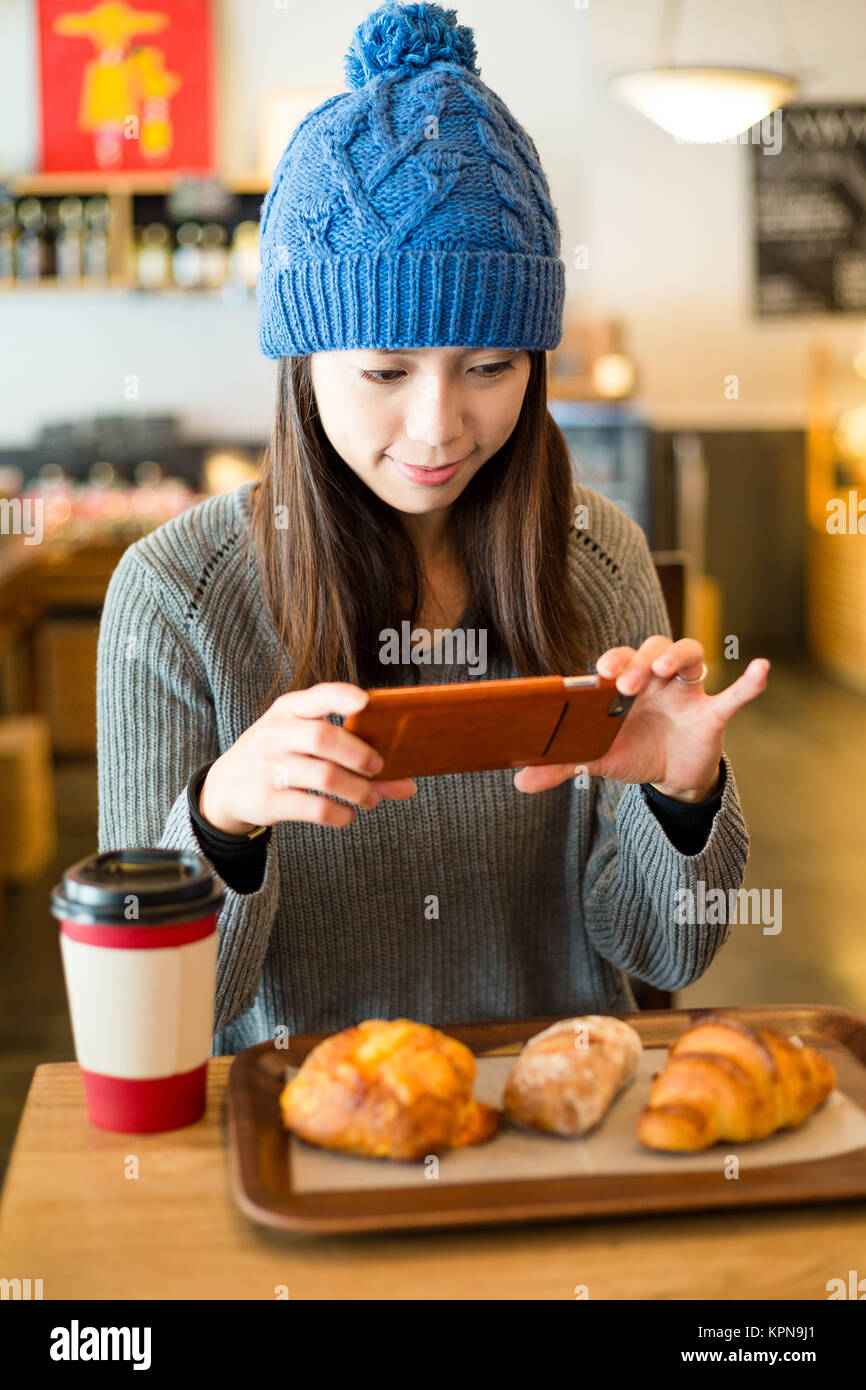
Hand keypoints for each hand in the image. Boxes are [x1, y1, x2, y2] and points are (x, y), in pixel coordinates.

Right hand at [200, 682, 416, 832]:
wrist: (225, 787)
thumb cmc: (280, 757)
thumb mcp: (303, 744)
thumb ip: (352, 756)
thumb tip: (407, 785)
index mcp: (288, 709)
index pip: (316, 696)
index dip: (341, 697)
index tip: (365, 702)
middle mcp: (275, 733)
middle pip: (323, 738)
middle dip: (359, 754)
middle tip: (379, 768)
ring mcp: (269, 767)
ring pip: (324, 776)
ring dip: (358, 790)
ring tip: (370, 799)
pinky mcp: (267, 800)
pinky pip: (314, 808)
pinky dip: (339, 814)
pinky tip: (347, 814)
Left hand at [513, 638, 769, 800]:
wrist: (670, 778)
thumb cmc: (632, 753)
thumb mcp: (596, 760)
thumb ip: (560, 765)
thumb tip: (518, 782)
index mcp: (624, 684)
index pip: (619, 660)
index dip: (612, 660)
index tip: (600, 671)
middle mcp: (655, 680)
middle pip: (652, 649)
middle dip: (639, 659)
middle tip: (626, 682)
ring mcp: (686, 694)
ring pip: (689, 656)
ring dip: (676, 657)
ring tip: (664, 670)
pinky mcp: (712, 715)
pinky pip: (734, 695)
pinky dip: (749, 682)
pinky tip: (760, 668)